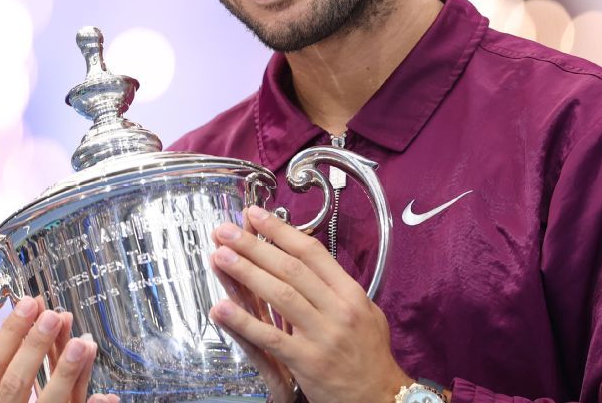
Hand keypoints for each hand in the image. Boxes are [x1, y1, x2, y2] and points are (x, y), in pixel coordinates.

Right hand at [0, 296, 118, 402]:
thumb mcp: (11, 397)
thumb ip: (30, 367)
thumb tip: (54, 321)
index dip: (8, 333)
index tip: (30, 303)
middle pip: (15, 384)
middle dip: (34, 348)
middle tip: (55, 316)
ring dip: (66, 375)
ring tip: (84, 344)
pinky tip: (105, 397)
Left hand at [209, 206, 412, 402]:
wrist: (381, 396)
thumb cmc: (370, 355)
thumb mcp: (366, 312)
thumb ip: (337, 288)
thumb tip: (309, 262)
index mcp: (350, 293)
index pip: (311, 252)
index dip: (281, 231)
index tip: (256, 216)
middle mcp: (337, 309)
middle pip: (290, 268)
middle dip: (254, 246)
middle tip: (226, 231)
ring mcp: (322, 335)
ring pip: (280, 295)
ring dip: (246, 273)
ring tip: (220, 257)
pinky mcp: (307, 361)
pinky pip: (271, 337)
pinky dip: (244, 321)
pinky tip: (221, 308)